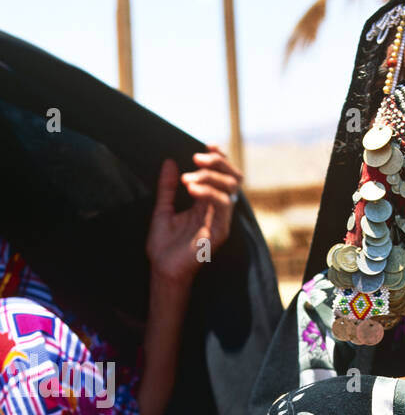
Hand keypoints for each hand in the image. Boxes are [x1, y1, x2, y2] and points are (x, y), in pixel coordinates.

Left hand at [145, 145, 241, 283]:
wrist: (163, 269)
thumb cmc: (164, 245)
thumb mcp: (162, 208)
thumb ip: (167, 187)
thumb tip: (169, 161)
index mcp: (206, 203)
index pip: (221, 175)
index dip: (219, 157)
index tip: (206, 145)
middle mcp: (216, 210)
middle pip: (232, 178)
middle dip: (218, 162)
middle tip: (196, 157)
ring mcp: (221, 220)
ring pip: (229, 188)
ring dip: (209, 177)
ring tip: (186, 179)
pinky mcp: (220, 232)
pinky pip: (223, 205)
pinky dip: (209, 192)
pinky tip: (192, 189)